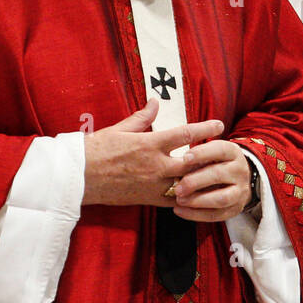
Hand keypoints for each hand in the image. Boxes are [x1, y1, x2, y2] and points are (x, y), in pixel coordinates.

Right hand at [82, 99, 224, 207]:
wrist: (79, 178)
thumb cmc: (96, 150)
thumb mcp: (119, 129)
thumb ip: (141, 118)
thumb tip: (155, 102)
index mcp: (149, 144)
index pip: (185, 134)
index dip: (205, 128)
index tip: (219, 124)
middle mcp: (155, 165)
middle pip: (193, 161)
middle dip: (210, 155)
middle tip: (223, 150)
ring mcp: (153, 185)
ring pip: (187, 183)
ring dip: (201, 177)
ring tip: (214, 171)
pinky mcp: (148, 199)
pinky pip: (174, 199)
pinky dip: (186, 195)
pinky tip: (194, 191)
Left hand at [171, 140, 252, 222]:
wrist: (236, 179)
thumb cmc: (215, 162)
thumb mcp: (210, 153)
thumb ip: (198, 157)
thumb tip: (178, 166)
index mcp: (233, 152)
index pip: (220, 150)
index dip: (202, 153)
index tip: (184, 158)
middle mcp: (240, 171)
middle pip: (218, 175)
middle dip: (195, 181)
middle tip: (177, 187)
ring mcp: (240, 191)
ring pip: (221, 198)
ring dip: (197, 200)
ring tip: (179, 200)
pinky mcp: (235, 209)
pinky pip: (216, 215)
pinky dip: (196, 214)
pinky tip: (179, 210)